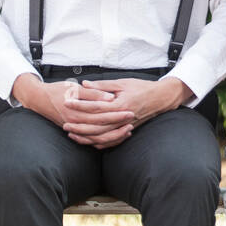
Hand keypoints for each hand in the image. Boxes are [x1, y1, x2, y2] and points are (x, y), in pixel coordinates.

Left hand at [63, 77, 181, 148]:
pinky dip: (98, 143)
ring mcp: (125, 127)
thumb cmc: (142, 88)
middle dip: (79, 126)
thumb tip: (84, 84)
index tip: (67, 102)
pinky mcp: (127, 130)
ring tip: (72, 134)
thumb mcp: (122, 83)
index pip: (95, 107)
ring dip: (86, 137)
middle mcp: (122, 118)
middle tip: (64, 124)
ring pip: (102, 137)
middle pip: (96, 126)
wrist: (160, 98)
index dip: (79, 105)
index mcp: (120, 104)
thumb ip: (102, 85)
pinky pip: (110, 141)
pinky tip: (87, 140)